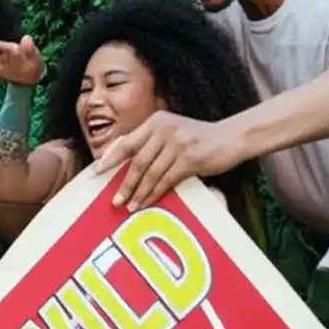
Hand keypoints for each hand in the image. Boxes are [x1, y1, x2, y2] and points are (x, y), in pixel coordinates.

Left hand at [95, 111, 243, 210]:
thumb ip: (150, 143)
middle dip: (124, 183)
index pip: (127, 142)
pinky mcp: (190, 157)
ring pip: (150, 173)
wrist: (232, 137)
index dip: (110, 158)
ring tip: (129, 206)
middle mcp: (164, 128)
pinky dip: (154, 193)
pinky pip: (166, 180)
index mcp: (156, 121)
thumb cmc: (198, 139)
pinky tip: (147, 203)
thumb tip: (122, 163)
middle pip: (136, 161)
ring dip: (139, 193)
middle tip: (115, 201)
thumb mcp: (172, 133)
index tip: (96, 172)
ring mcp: (177, 142)